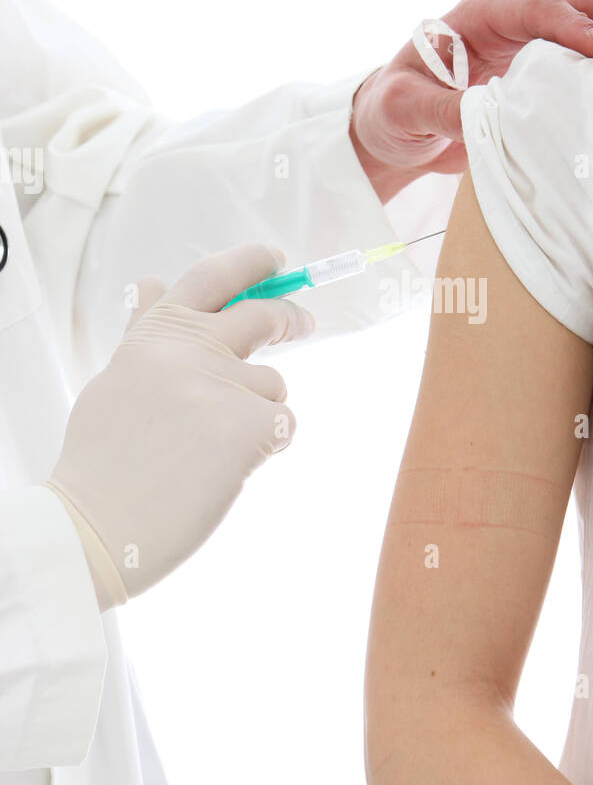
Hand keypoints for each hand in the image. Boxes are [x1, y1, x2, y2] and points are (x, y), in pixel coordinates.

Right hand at [44, 244, 314, 606]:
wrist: (98, 524)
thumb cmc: (103, 459)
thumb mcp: (117, 378)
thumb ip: (144, 331)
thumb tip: (153, 281)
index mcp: (154, 333)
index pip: (211, 276)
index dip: (250, 262)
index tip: (275, 260)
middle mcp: (189, 348)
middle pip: (263, 315)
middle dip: (289, 317)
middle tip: (301, 324)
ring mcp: (221, 385)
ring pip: (273, 386)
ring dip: (258, 413)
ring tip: (211, 450)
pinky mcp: (250, 426)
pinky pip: (283, 425)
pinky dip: (266, 447)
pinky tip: (226, 469)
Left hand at [350, 0, 592, 199]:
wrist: (395, 126)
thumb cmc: (393, 110)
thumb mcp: (403, 111)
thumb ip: (439, 109)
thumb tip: (477, 113)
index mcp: (478, 14)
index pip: (534, 8)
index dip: (572, 25)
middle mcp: (513, 16)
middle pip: (578, 2)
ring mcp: (537, 37)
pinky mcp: (552, 63)